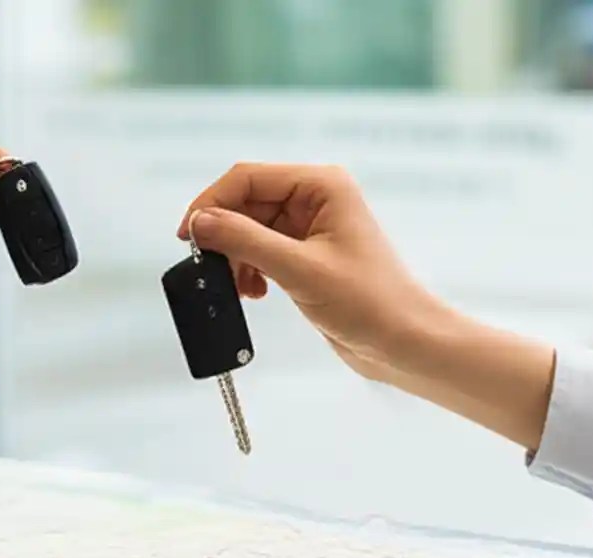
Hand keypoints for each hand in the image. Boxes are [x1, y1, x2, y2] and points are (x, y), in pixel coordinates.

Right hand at [179, 163, 449, 380]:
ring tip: (239, 287)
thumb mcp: (300, 269)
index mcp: (322, 186)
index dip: (212, 203)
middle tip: (206, 267)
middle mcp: (316, 199)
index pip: (248, 178)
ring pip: (249, 230)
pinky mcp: (306, 257)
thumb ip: (245, 241)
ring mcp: (310, 229)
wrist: (404, 343)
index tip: (188, 234)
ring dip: (234, 257)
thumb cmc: (371, 303)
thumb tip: (200, 223)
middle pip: (245, 203)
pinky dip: (248, 271)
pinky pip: (260, 252)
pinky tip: (253, 292)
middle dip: (223, 235)